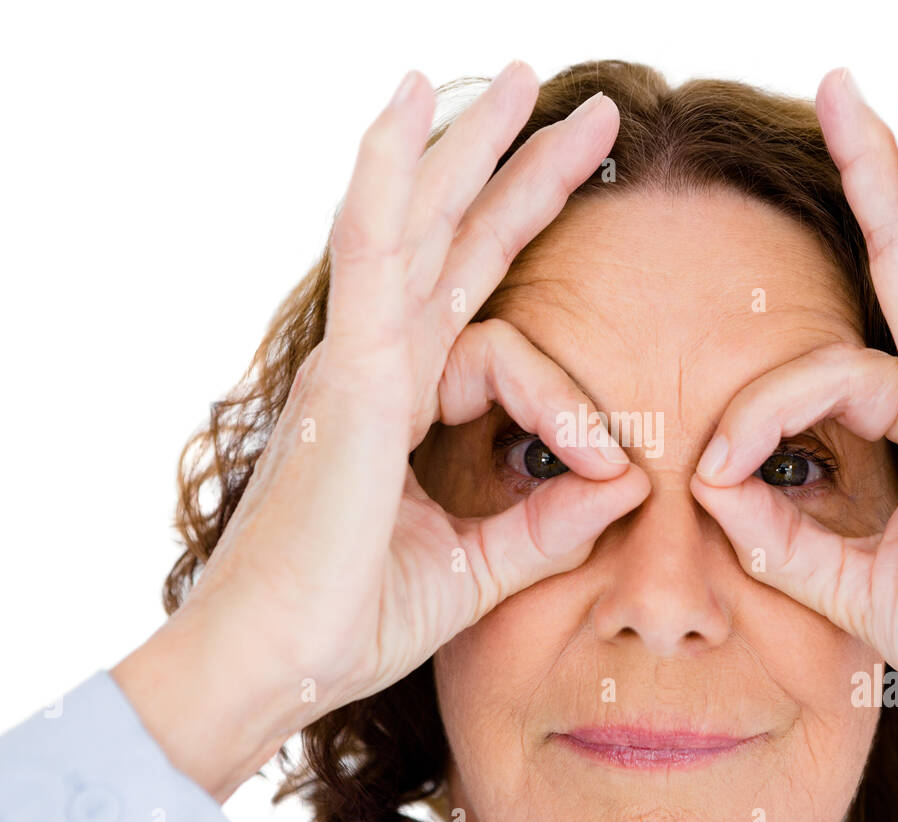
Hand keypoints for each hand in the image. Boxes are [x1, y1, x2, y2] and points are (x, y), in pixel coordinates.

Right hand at [112, 63, 646, 801]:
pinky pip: (370, 254)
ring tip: (518, 78)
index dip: (561, 346)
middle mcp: (377, 365)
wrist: (271, 668)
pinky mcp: (347, 377)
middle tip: (576, 109)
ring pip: (416, 223)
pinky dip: (386, 177)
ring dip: (467, 146)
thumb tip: (625, 484)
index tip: (621, 450)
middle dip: (514, 171)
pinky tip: (411, 106)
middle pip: (454, 241)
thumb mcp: (476, 568)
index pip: (489, 319)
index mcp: (402, 403)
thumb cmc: (351, 620)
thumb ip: (546, 524)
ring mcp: (357, 361)